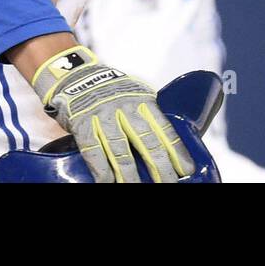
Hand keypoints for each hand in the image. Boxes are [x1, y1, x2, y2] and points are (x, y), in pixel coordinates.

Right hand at [30, 44, 195, 182]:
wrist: (78, 77)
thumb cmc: (112, 91)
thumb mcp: (135, 94)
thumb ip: (148, 115)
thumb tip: (168, 143)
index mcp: (143, 101)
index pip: (164, 128)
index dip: (176, 151)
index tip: (186, 169)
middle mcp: (125, 108)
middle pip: (146, 141)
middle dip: (160, 166)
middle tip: (169, 183)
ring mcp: (104, 116)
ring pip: (120, 149)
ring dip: (130, 174)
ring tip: (137, 188)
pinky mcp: (83, 124)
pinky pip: (93, 150)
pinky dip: (101, 169)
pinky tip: (108, 182)